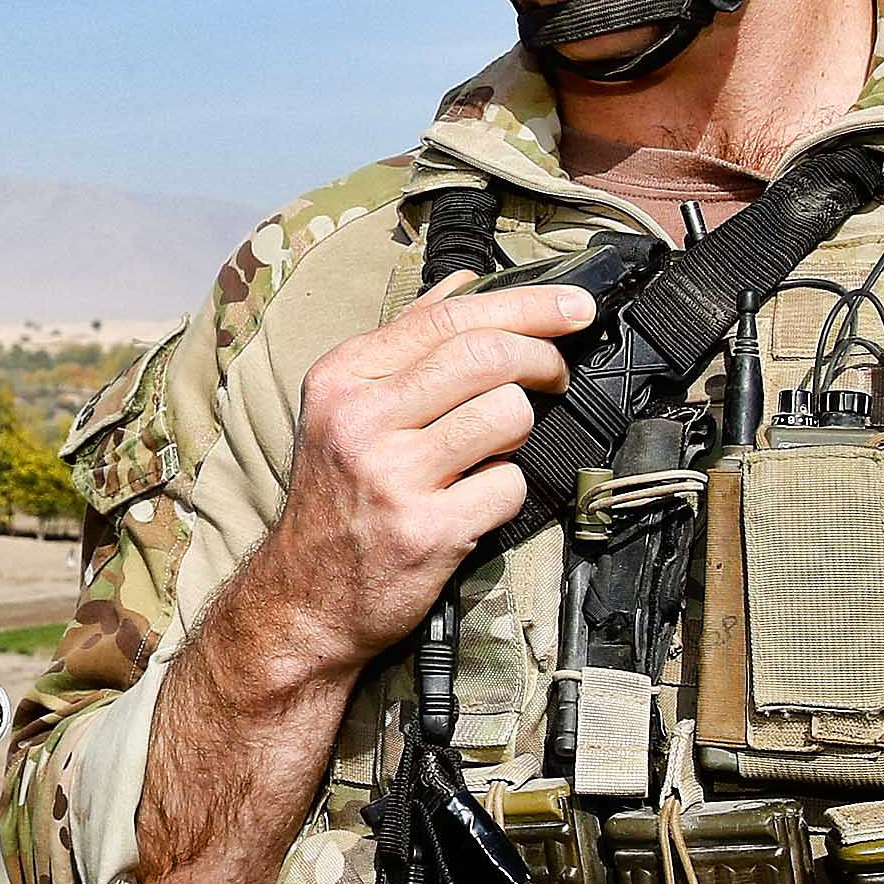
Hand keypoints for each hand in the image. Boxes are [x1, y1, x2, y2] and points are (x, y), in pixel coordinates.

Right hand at [132, 276, 589, 883]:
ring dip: (522, 432)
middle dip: (542, 360)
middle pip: (486, 356)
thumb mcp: (347, 408)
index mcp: (344, 378)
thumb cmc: (338, 498)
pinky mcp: (426, 530)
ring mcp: (392, 475)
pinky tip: (477, 502)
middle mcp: (361, 419)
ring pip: (507, 415)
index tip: (579, 308)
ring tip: (497, 449)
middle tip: (556, 376)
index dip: (528, 305)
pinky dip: (507, 492)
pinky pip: (509, 486)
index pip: (449, 317)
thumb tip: (461, 282)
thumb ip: (404, 342)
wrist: (305, 600)